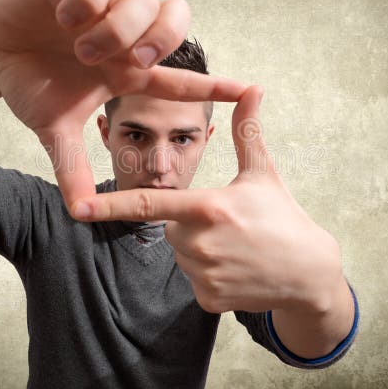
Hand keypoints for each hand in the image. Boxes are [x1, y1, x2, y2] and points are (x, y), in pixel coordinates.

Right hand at [0, 0, 245, 212]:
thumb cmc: (32, 87)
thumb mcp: (55, 131)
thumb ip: (72, 168)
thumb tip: (81, 213)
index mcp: (127, 73)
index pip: (179, 80)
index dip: (214, 85)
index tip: (249, 91)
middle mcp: (123, 38)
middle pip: (175, 20)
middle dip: (162, 40)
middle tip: (135, 62)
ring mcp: (102, 8)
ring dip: (119, 27)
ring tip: (84, 49)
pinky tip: (66, 17)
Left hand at [75, 86, 343, 314]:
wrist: (309, 274)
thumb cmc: (284, 217)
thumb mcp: (263, 174)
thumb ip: (247, 131)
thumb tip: (253, 88)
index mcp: (207, 207)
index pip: (148, 205)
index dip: (109, 205)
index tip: (78, 208)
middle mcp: (199, 243)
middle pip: (169, 228)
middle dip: (188, 223)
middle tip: (226, 224)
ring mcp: (203, 275)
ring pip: (181, 255)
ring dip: (199, 250)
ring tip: (236, 247)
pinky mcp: (207, 300)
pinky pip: (193, 280)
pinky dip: (209, 274)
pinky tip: (237, 269)